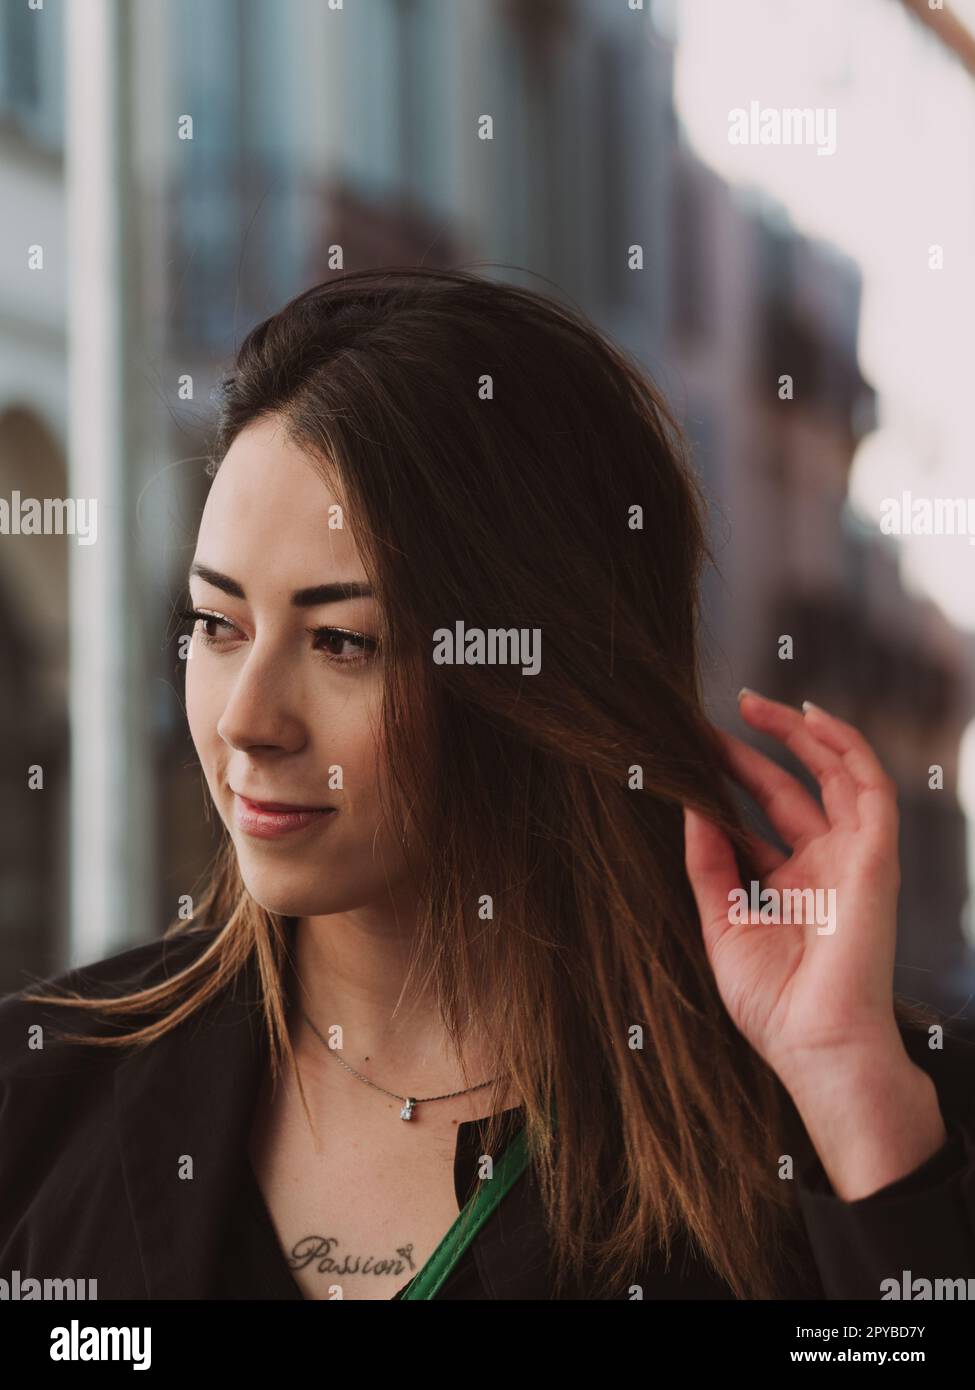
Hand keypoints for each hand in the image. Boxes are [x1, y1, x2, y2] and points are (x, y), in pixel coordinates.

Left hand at [682, 689, 908, 1092]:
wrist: (819, 1049)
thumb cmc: (776, 1007)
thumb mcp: (724, 924)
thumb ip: (710, 863)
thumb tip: (691, 805)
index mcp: (790, 884)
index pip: (760, 815)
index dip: (729, 778)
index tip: (691, 748)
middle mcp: (823, 865)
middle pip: (790, 787)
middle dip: (754, 748)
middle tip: (711, 720)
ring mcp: (852, 858)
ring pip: (836, 774)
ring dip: (800, 734)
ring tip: (753, 704)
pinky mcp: (876, 857)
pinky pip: (870, 787)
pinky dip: (846, 747)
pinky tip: (811, 717)